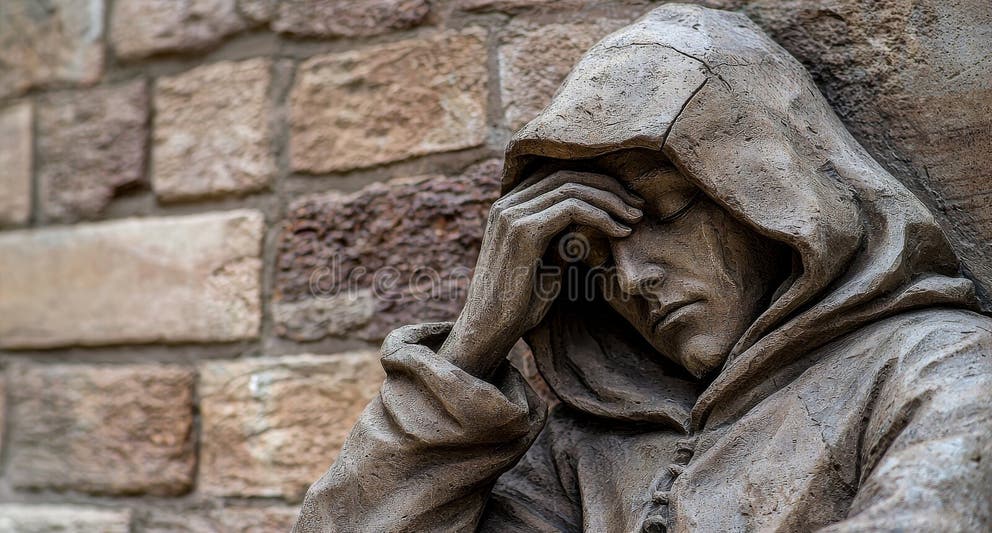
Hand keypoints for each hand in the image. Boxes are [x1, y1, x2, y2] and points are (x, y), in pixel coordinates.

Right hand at [439, 170, 643, 376]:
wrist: (489, 329)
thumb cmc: (519, 302)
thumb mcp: (548, 260)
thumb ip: (565, 236)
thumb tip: (595, 222)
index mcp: (509, 205)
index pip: (558, 174)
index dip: (597, 182)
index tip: (626, 202)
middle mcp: (507, 202)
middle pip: (568, 174)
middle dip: (609, 187)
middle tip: (638, 207)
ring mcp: (512, 213)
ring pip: (572, 187)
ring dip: (611, 200)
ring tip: (635, 219)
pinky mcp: (523, 230)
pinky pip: (572, 208)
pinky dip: (602, 216)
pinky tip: (620, 232)